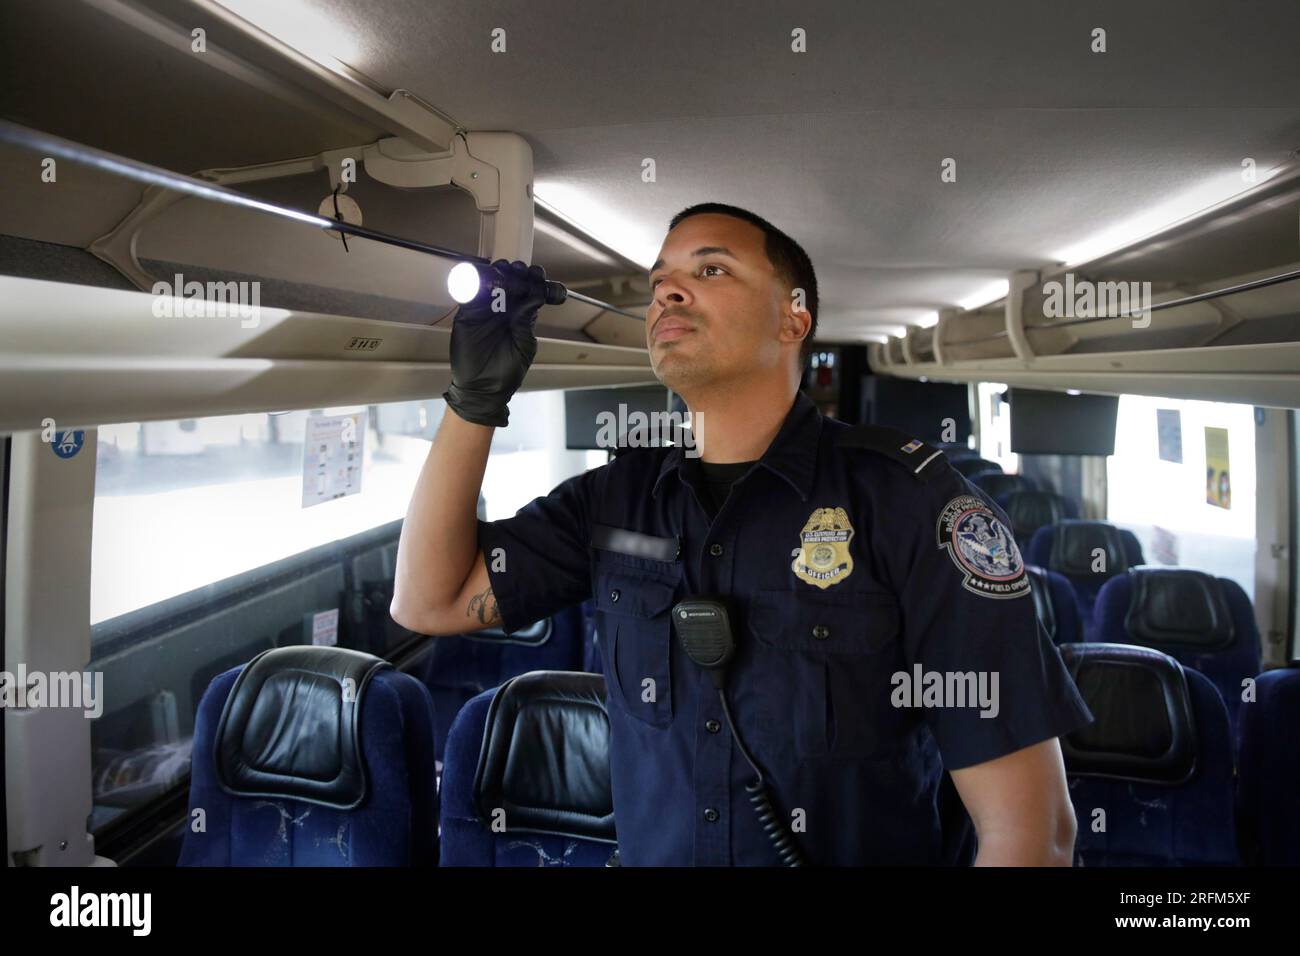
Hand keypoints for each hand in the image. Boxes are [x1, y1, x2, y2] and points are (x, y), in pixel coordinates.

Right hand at [443, 259, 546, 426]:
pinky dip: (476, 283)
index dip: (533, 280)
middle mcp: (503, 310)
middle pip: (510, 281)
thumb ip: (525, 323)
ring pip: (490, 282)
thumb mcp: (523, 347)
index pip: (528, 291)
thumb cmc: (506, 372)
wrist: (482, 389)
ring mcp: (484, 311)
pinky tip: (485, 279)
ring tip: (504, 271)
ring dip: (498, 273)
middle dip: (516, 272)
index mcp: (520, 316)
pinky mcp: (467, 315)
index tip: (536, 275)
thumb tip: (533, 298)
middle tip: (519, 271)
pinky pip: (470, 294)